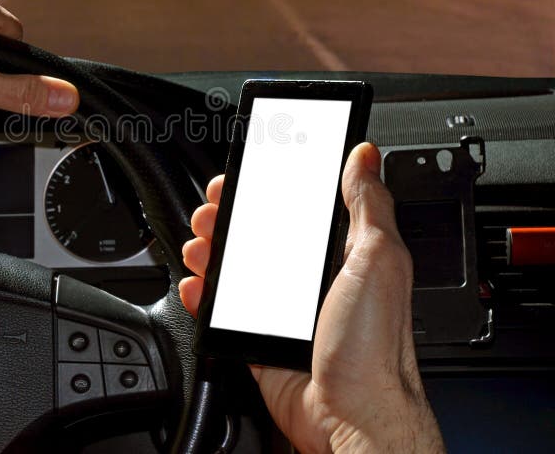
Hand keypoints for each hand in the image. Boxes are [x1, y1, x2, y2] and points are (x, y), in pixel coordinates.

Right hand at [179, 143, 444, 452]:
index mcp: (343, 255)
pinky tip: (197, 283)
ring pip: (237, 270)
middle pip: (260, 236)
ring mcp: (284, 310)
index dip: (270, 188)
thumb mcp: (378, 259)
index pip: (299, 208)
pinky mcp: (261, 339)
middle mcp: (313, 280)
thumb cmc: (375, 348)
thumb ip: (369, 204)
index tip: (246, 177)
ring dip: (211, 251)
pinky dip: (204, 295)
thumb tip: (365, 156)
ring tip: (200, 243)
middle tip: (213, 209)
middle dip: (230, 217)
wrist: (354, 418)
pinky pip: (224, 311)